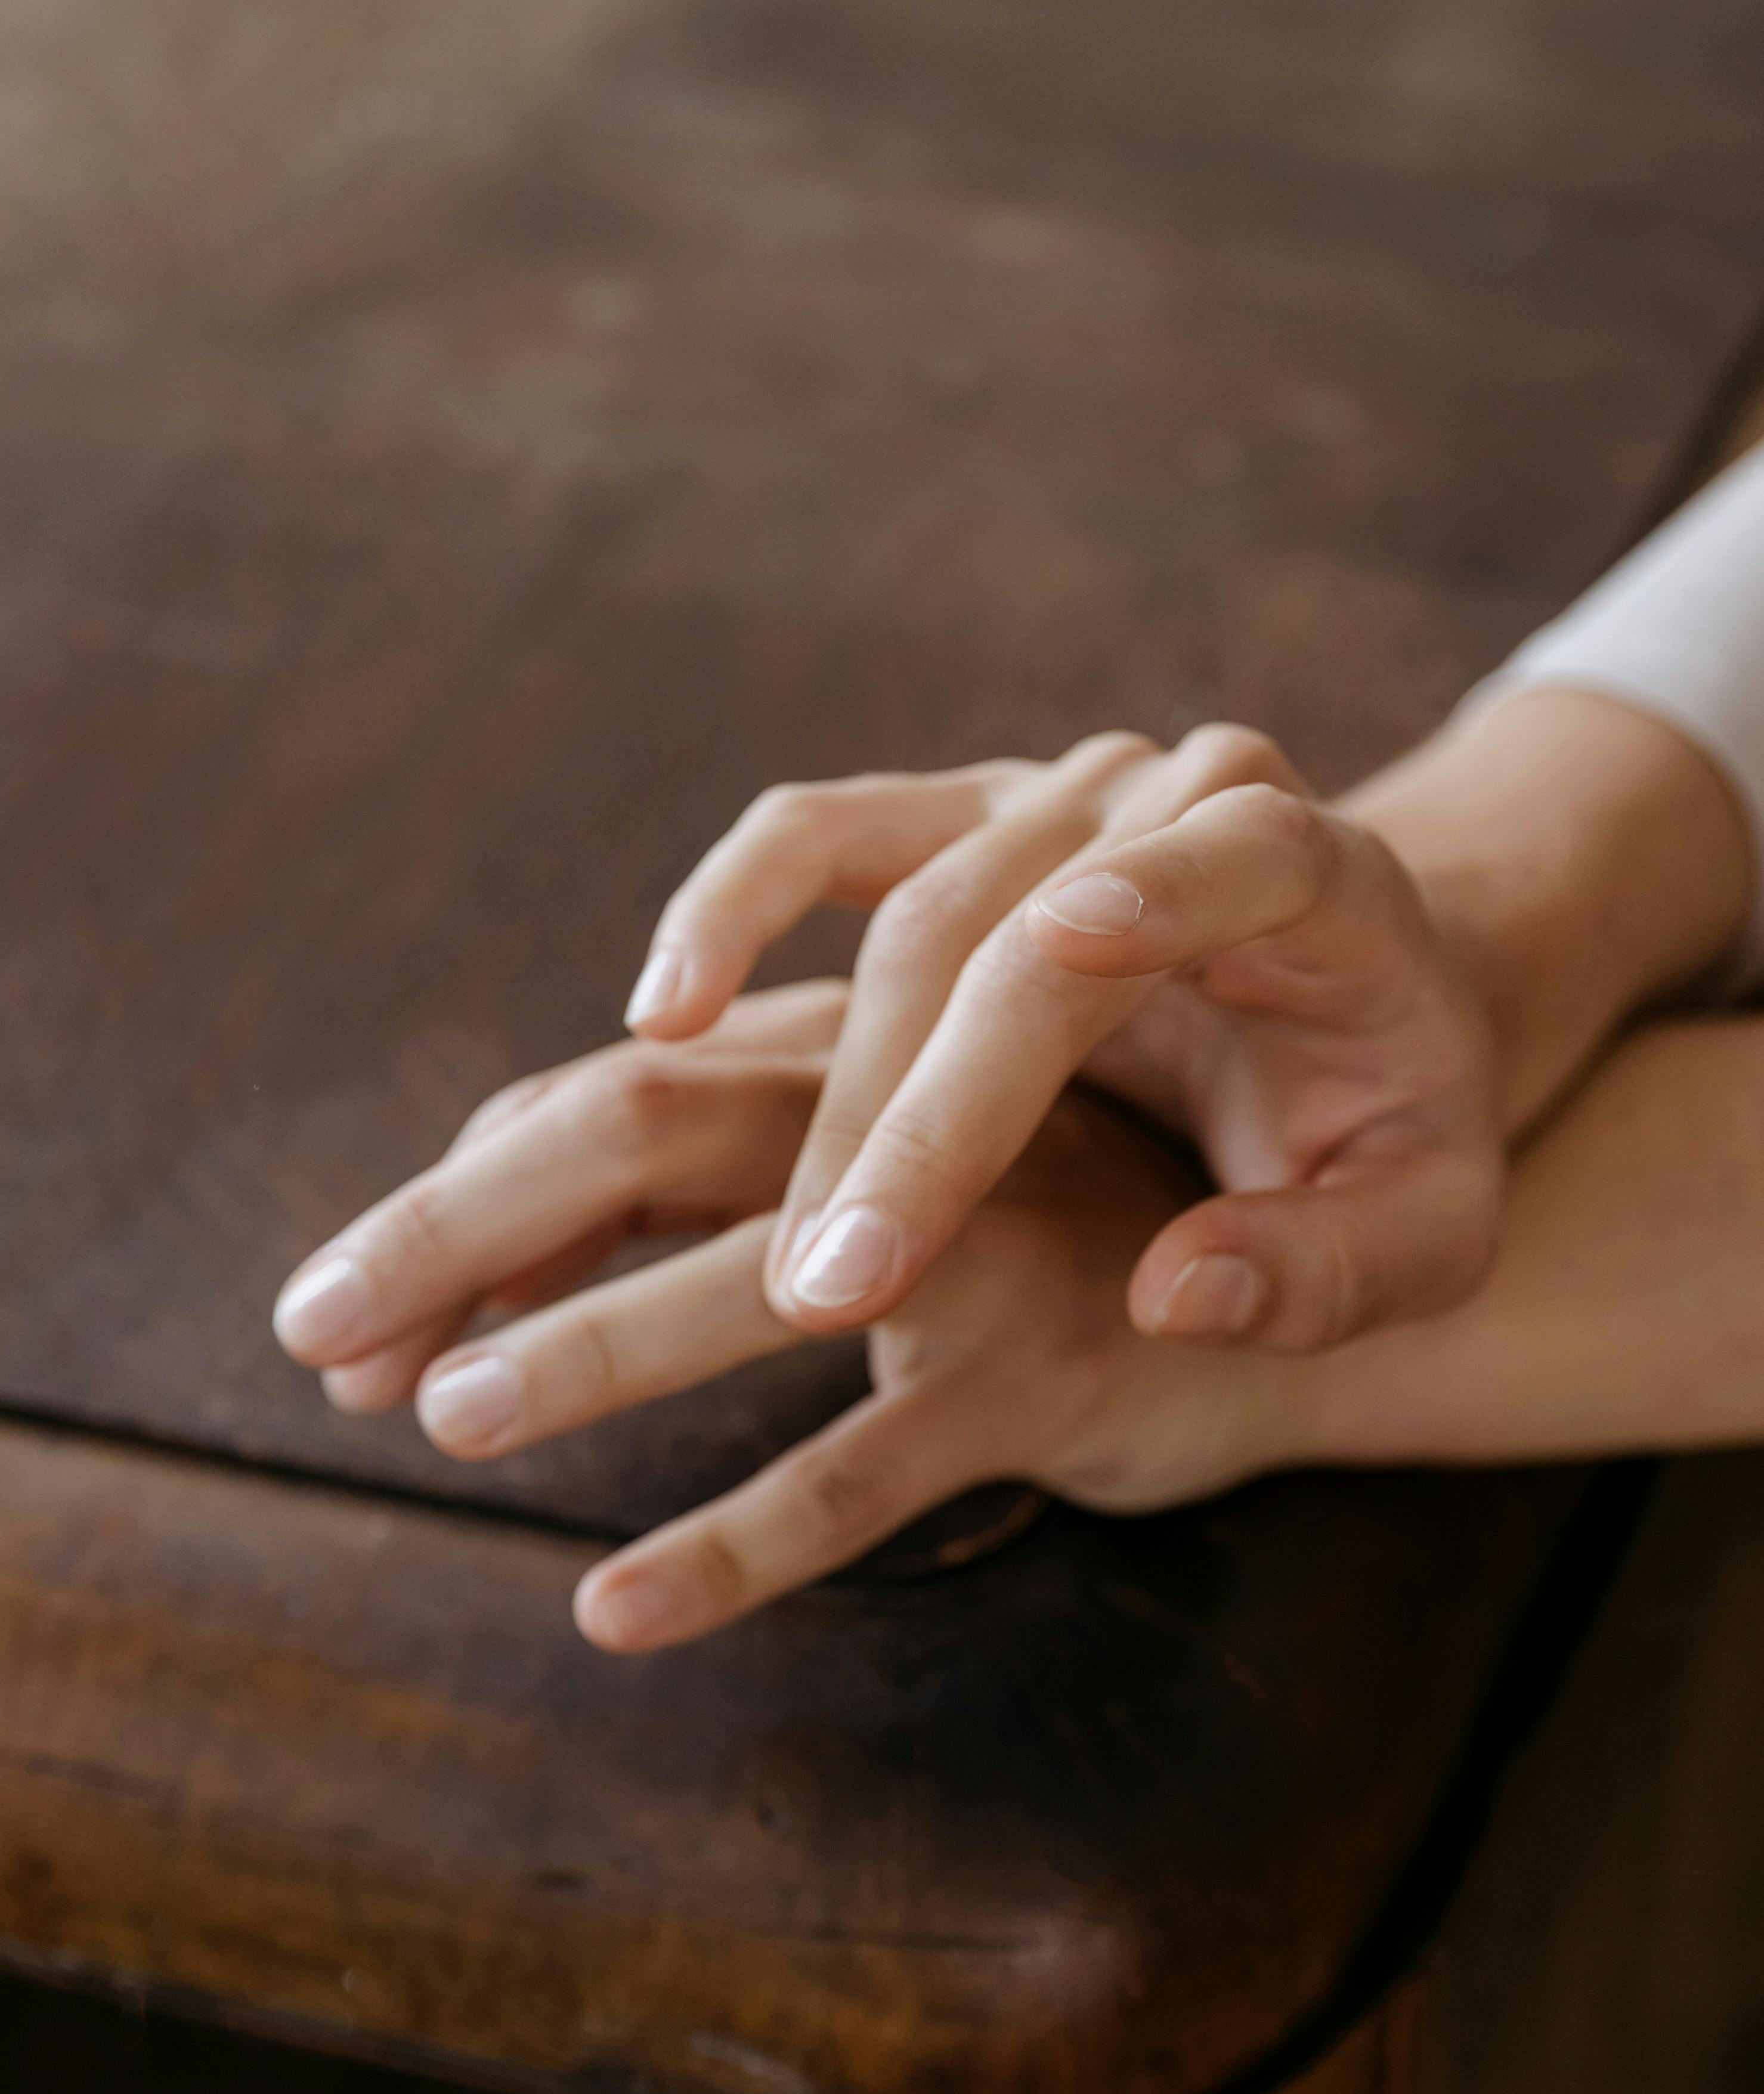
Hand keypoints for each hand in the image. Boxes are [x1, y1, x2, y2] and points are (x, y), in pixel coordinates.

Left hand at [272, 994, 1297, 1649]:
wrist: (1282, 1256)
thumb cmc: (1031, 1214)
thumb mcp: (869, 1167)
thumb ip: (701, 1185)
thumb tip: (460, 1267)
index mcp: (828, 1069)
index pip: (600, 1103)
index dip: (459, 1204)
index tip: (345, 1325)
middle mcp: (886, 1136)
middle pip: (638, 1134)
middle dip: (460, 1227)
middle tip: (315, 1336)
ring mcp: (967, 1259)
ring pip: (753, 1290)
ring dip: (590, 1347)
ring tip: (445, 1420)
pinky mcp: (1035, 1383)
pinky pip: (868, 1474)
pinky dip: (739, 1539)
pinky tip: (616, 1609)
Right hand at [624, 725, 1500, 1353]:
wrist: (1356, 996)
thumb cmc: (1394, 1124)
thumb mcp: (1431, 1232)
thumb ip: (1331, 1272)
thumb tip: (1174, 1297)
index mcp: (1317, 872)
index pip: (1229, 858)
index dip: (1148, 896)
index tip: (1057, 951)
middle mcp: (1171, 797)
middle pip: (1018, 932)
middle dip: (918, 1121)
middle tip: (839, 1295)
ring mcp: (1048, 796)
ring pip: (901, 909)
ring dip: (828, 1091)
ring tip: (790, 1257)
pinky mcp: (949, 820)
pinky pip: (811, 839)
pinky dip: (728, 911)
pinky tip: (663, 1016)